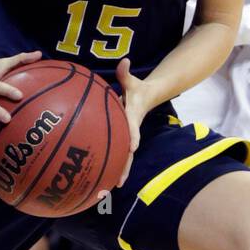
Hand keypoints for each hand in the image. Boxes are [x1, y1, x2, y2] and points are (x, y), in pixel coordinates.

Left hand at [115, 58, 152, 187]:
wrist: (149, 98)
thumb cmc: (137, 90)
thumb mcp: (133, 81)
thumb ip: (125, 73)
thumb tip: (125, 61)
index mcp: (133, 117)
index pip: (133, 127)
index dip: (133, 136)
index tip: (133, 146)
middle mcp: (131, 130)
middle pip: (129, 151)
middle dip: (125, 166)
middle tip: (118, 182)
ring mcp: (128, 137)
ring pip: (124, 157)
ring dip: (119, 171)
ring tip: (109, 188)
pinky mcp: (123, 140)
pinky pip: (117, 154)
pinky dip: (111, 166)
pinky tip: (100, 179)